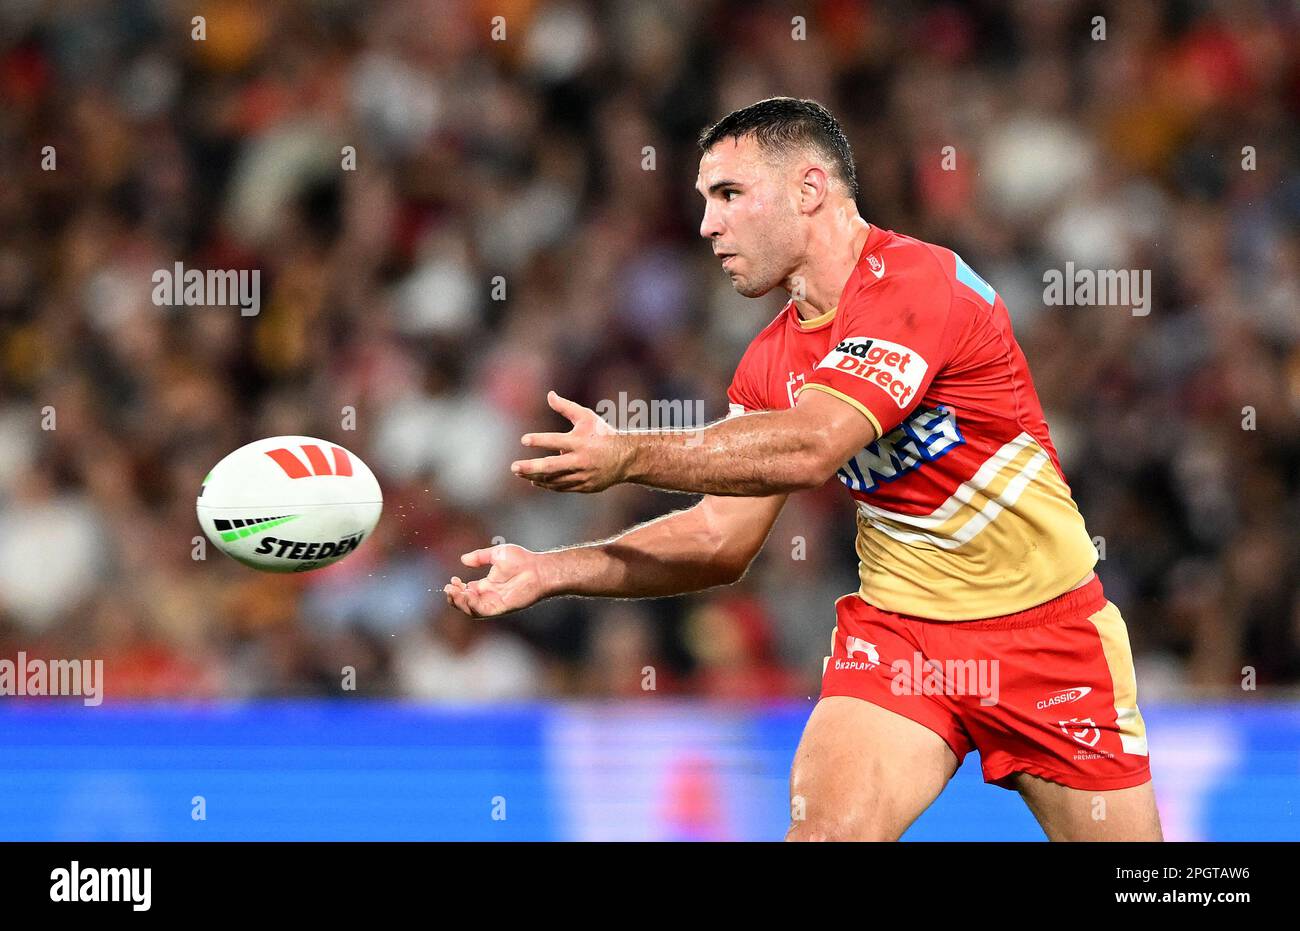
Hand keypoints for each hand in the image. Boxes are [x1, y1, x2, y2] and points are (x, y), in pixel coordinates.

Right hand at [443, 543, 548, 616]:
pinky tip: (466, 595)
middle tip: (450, 587)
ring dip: (459, 602)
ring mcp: (494, 603)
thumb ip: (479, 557)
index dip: (457, 588)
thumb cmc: (522, 560)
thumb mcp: (496, 554)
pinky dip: (471, 605)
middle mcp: (489, 596)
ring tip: (454, 592)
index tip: (454, 579)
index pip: (467, 592)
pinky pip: (481, 611)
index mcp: (487, 585)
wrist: (538, 569)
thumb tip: (463, 559)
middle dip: (454, 597)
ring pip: (471, 609)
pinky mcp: (500, 608)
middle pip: (466, 603)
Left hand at [511, 390, 626, 492]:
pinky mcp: (584, 486)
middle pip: (552, 466)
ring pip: (554, 479)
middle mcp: (581, 460)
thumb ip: (566, 407)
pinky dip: (548, 484)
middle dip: (531, 467)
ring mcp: (583, 476)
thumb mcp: (586, 417)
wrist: (626, 458)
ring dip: (535, 477)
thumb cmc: (602, 434)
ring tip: (520, 473)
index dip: (539, 440)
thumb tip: (549, 394)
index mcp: (580, 442)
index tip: (523, 440)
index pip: (556, 441)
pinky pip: (562, 487)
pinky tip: (536, 480)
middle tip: (514, 467)